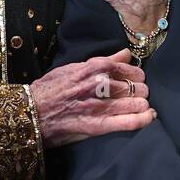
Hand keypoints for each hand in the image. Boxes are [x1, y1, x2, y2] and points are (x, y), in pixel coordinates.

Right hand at [29, 48, 154, 147]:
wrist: (30, 112)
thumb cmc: (51, 88)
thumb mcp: (75, 67)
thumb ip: (103, 60)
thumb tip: (126, 54)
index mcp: (95, 67)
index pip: (130, 69)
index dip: (136, 76)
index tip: (135, 81)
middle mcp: (100, 84)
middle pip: (137, 86)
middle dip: (140, 91)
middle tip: (136, 96)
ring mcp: (100, 105)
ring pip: (137, 102)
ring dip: (142, 105)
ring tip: (141, 107)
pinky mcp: (97, 125)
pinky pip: (128, 122)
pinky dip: (143, 120)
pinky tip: (149, 118)